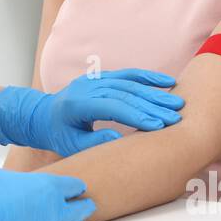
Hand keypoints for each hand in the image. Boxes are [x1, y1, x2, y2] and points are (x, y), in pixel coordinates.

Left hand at [0, 68, 183, 156]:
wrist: (42, 115)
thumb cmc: (57, 134)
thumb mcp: (71, 145)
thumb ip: (93, 143)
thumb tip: (119, 141)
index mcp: (78, 103)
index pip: (112, 107)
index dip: (136, 116)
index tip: (159, 126)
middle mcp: (87, 87)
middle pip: (125, 94)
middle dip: (152, 105)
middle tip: (177, 116)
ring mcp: (95, 79)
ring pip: (129, 83)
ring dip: (155, 92)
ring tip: (178, 101)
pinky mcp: (103, 77)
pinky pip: (128, 75)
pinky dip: (148, 77)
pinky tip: (168, 81)